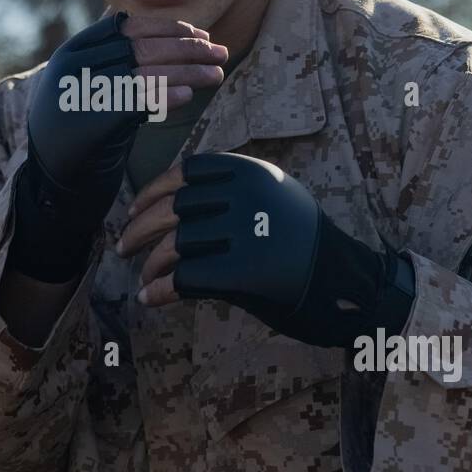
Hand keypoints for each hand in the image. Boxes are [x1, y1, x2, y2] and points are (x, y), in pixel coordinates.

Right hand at [6, 13, 226, 282]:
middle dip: (186, 48)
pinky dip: (164, 96)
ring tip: (216, 74)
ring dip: (185, 71)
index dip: (167, 29)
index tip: (200, 34)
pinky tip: (187, 95)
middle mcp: (73, 67)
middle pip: (140, 49)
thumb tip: (174, 35)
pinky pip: (134, 103)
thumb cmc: (79, 126)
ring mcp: (78, 94)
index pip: (127, 28)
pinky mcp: (89, 124)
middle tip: (220, 53)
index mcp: (74, 51)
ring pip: (142, 73)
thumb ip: (118, 60)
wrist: (50, 174)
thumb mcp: (91, 84)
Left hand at [118, 152, 413, 348]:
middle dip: (139, 229)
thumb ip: (231, 189)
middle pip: (173, 208)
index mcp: (252, 172)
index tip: (134, 209)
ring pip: (174, 245)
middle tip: (122, 247)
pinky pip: (185, 279)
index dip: (152, 191)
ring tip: (143, 279)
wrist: (349, 287)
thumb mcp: (274, 197)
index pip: (186, 172)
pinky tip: (153, 300)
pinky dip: (162, 290)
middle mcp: (249, 195)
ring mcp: (249, 232)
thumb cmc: (304, 247)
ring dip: (150, 265)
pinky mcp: (247, 272)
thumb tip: (171, 198)